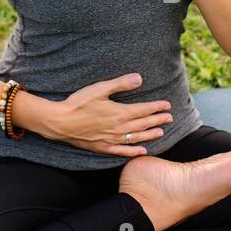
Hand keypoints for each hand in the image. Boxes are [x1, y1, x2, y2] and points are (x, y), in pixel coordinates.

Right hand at [44, 73, 173, 156]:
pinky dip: (134, 151)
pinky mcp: (103, 147)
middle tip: (170, 118)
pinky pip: (123, 151)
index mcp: (120, 113)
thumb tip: (139, 78)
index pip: (144, 110)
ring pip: (136, 138)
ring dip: (150, 134)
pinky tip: (143, 151)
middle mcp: (119, 128)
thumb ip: (121, 84)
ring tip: (161, 132)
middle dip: (158, 120)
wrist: (60, 122)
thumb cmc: (79, 103)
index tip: (167, 105)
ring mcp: (112, 139)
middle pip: (143, 124)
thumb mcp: (100, 89)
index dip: (157, 107)